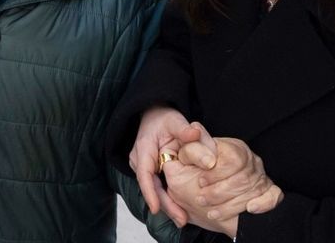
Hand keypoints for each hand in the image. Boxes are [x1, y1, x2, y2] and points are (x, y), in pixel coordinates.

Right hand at [129, 108, 215, 226]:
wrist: (154, 115)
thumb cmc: (164, 118)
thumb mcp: (175, 120)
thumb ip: (184, 129)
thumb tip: (195, 134)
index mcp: (143, 148)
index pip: (144, 174)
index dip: (150, 192)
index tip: (156, 208)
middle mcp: (139, 160)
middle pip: (149, 187)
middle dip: (164, 205)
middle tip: (181, 220)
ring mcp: (142, 167)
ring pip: (152, 189)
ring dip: (166, 204)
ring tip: (182, 219)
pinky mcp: (149, 171)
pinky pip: (156, 186)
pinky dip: (167, 197)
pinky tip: (180, 209)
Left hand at [165, 137, 282, 237]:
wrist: (202, 197)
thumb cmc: (195, 175)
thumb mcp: (188, 159)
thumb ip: (192, 148)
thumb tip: (195, 130)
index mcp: (233, 148)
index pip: (233, 159)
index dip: (216, 173)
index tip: (200, 182)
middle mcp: (250, 160)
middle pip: (242, 177)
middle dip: (219, 192)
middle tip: (202, 199)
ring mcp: (260, 177)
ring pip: (253, 191)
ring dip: (230, 205)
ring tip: (211, 212)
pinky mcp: (268, 192)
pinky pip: (274, 196)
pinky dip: (263, 203)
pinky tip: (250, 209)